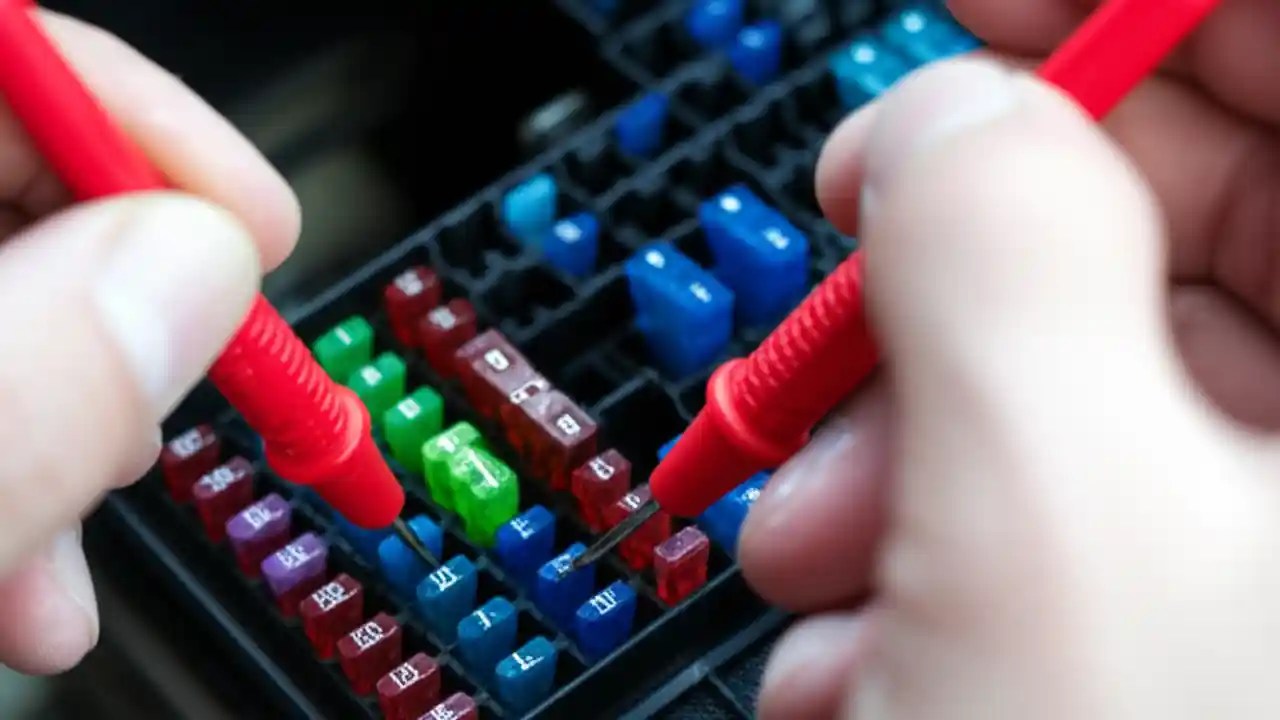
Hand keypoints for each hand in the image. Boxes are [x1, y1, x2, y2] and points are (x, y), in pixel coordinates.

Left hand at [0, 11, 298, 672]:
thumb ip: (19, 392)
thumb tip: (192, 273)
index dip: (140, 123)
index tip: (254, 225)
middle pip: (8, 188)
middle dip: (127, 306)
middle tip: (178, 404)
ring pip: (5, 309)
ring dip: (79, 432)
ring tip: (77, 561)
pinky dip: (18, 486)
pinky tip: (27, 585)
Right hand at [739, 0, 1279, 716]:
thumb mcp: (1050, 516)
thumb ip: (996, 253)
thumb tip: (941, 124)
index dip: (1151, 10)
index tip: (985, 8)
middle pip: (1192, 223)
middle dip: (979, 237)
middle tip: (853, 230)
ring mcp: (1258, 557)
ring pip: (1084, 378)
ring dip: (902, 433)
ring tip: (816, 537)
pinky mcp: (1169, 631)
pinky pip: (1048, 507)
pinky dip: (925, 544)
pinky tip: (870, 637)